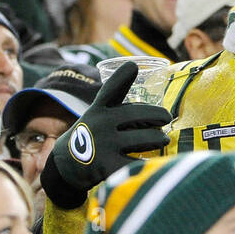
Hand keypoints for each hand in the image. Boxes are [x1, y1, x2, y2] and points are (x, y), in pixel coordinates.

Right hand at [39, 59, 169, 208]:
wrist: (68, 165)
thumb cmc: (92, 133)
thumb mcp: (97, 112)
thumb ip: (116, 97)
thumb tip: (138, 74)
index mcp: (98, 109)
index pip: (110, 90)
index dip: (121, 77)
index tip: (132, 66)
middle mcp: (101, 124)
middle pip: (140, 114)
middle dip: (159, 115)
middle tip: (166, 118)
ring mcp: (105, 145)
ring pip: (147, 138)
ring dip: (159, 138)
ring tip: (163, 139)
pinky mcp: (109, 167)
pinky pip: (140, 162)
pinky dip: (150, 162)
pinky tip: (153, 161)